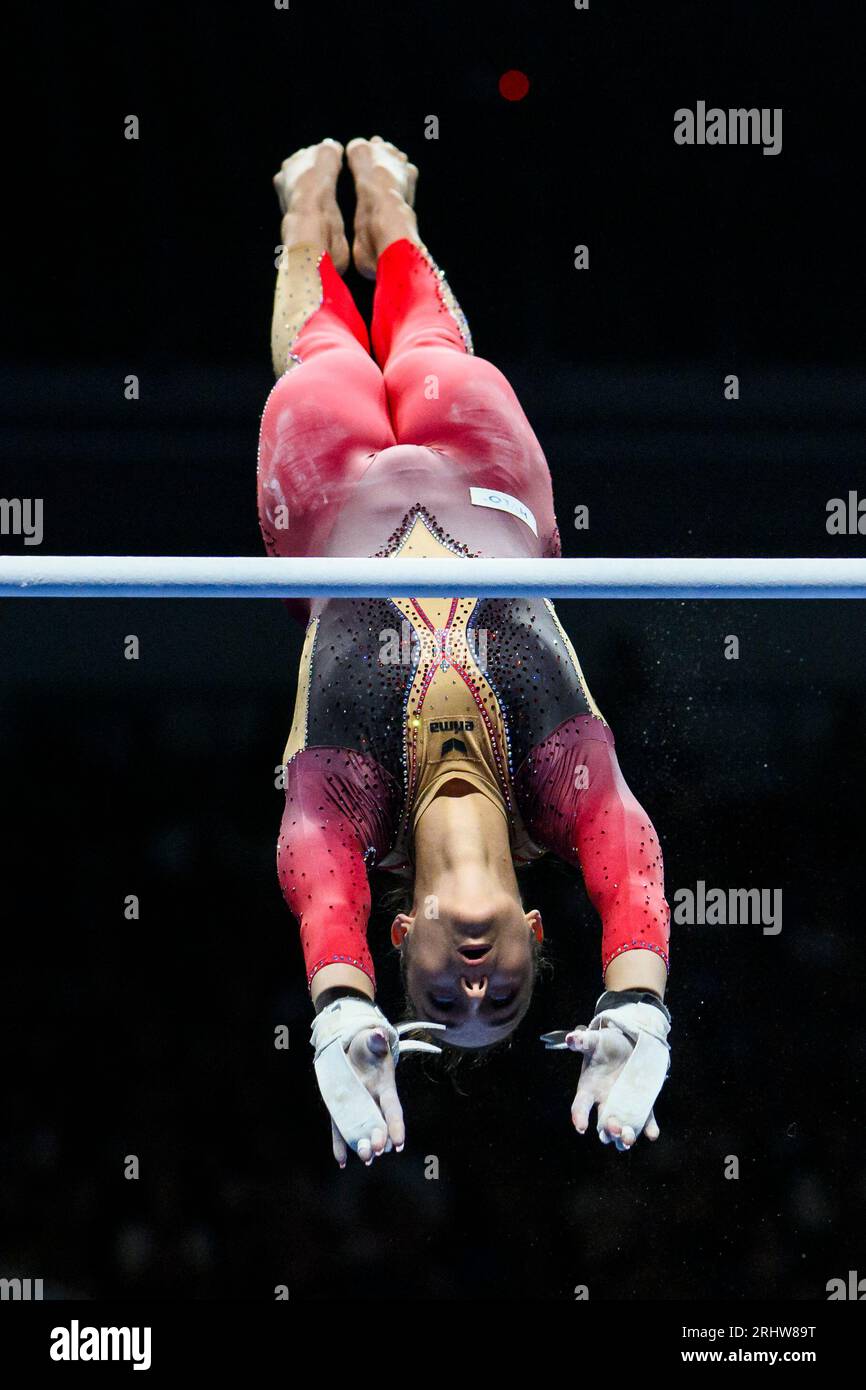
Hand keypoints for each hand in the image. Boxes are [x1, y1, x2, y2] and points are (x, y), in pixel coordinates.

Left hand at [311, 995, 442, 1169]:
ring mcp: (357, 1108)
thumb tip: (379, 1034)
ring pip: (362, 1131)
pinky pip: (341, 1130)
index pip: (393, 1109)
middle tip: (376, 1149)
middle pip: (379, 1125)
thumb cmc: (367, 1044)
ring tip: (363, 1157)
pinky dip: (341, 1146)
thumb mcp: (372, 1041)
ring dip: (363, 1145)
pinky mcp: (341, 1110)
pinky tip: (341, 1161)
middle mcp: (373, 1102)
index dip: (397, 1126)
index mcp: (385, 1088)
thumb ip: (377, 1040)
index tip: (399, 1143)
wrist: (352, 1047)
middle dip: (379, 1139)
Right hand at [566, 1025, 660, 1150]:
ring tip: (628, 1139)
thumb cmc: (606, 1044)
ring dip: (624, 1137)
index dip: (579, 1117)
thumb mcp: (595, 1041)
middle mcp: (605, 1102)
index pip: (581, 1106)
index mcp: (590, 1089)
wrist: (628, 1043)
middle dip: (608, 1131)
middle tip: (615, 1129)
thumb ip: (584, 1041)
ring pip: (622, 1128)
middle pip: (603, 1123)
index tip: (581, 1127)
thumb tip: (572, 1038)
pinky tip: (652, 1133)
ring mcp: (623, 1106)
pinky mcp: (642, 1105)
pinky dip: (649, 1128)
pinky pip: (645, 1120)